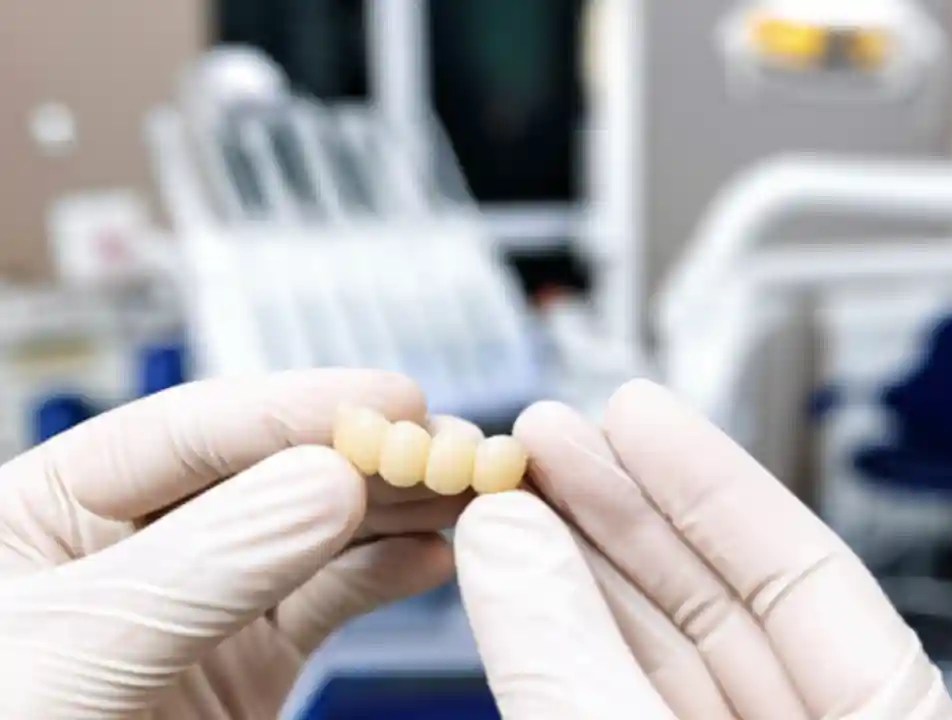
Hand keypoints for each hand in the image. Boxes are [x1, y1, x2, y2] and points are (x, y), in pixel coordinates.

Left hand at [0, 369, 468, 717]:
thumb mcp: (77, 647)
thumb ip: (202, 565)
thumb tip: (327, 482)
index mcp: (53, 507)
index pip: (189, 430)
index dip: (296, 408)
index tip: (388, 401)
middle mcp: (135, 544)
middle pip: (268, 470)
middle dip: (366, 453)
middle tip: (452, 447)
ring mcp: (198, 604)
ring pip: (313, 532)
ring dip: (395, 507)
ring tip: (468, 492)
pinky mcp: (244, 663)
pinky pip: (327, 602)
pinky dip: (387, 575)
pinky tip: (434, 555)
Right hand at [455, 379, 951, 718]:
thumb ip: (583, 671)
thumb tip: (508, 542)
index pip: (808, 573)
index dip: (714, 481)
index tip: (636, 410)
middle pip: (727, 602)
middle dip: (630, 512)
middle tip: (546, 439)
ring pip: (664, 658)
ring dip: (583, 572)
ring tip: (514, 496)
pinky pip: (617, 708)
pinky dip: (566, 653)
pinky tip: (521, 590)